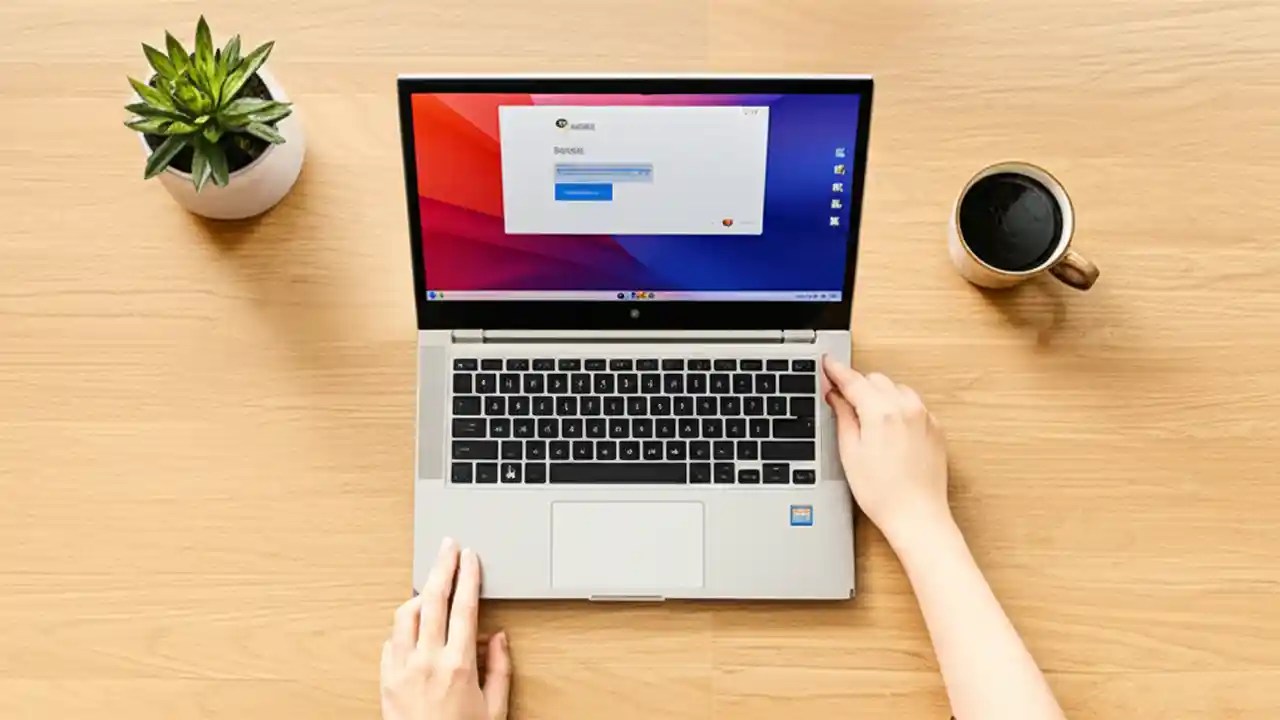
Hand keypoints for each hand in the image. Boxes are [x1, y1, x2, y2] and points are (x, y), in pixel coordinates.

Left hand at [381, 538, 511, 719]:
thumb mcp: (494, 709)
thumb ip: (499, 669)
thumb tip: (498, 638)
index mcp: (458, 666)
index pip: (464, 606)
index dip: (468, 576)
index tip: (470, 558)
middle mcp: (426, 662)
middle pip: (432, 598)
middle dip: (441, 567)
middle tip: (447, 547)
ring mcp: (401, 669)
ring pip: (405, 614)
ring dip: (420, 594)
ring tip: (432, 585)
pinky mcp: (384, 680)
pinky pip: (391, 640)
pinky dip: (404, 626)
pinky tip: (415, 625)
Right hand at [822, 356, 951, 546]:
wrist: (917, 515)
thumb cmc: (882, 493)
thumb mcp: (850, 452)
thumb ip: (843, 416)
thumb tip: (836, 396)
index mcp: (881, 412)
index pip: (853, 381)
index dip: (836, 371)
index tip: (827, 364)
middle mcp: (906, 408)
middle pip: (876, 380)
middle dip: (858, 386)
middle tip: (842, 400)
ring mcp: (924, 417)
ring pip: (896, 389)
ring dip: (880, 395)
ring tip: (867, 419)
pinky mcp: (935, 428)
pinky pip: (913, 405)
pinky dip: (898, 408)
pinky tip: (889, 429)